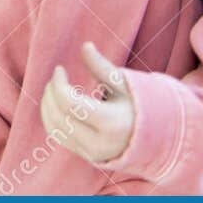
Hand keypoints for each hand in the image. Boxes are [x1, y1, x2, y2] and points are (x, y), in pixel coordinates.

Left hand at [41, 41, 136, 164]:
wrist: (155, 139)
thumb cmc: (139, 106)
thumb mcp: (125, 85)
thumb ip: (103, 67)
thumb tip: (85, 45)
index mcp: (111, 123)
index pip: (69, 103)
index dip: (58, 83)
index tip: (59, 69)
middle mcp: (99, 143)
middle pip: (58, 115)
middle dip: (50, 92)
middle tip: (55, 78)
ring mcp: (91, 153)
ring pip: (54, 127)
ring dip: (47, 104)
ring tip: (54, 88)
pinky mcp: (86, 156)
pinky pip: (58, 136)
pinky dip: (50, 118)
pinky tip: (55, 102)